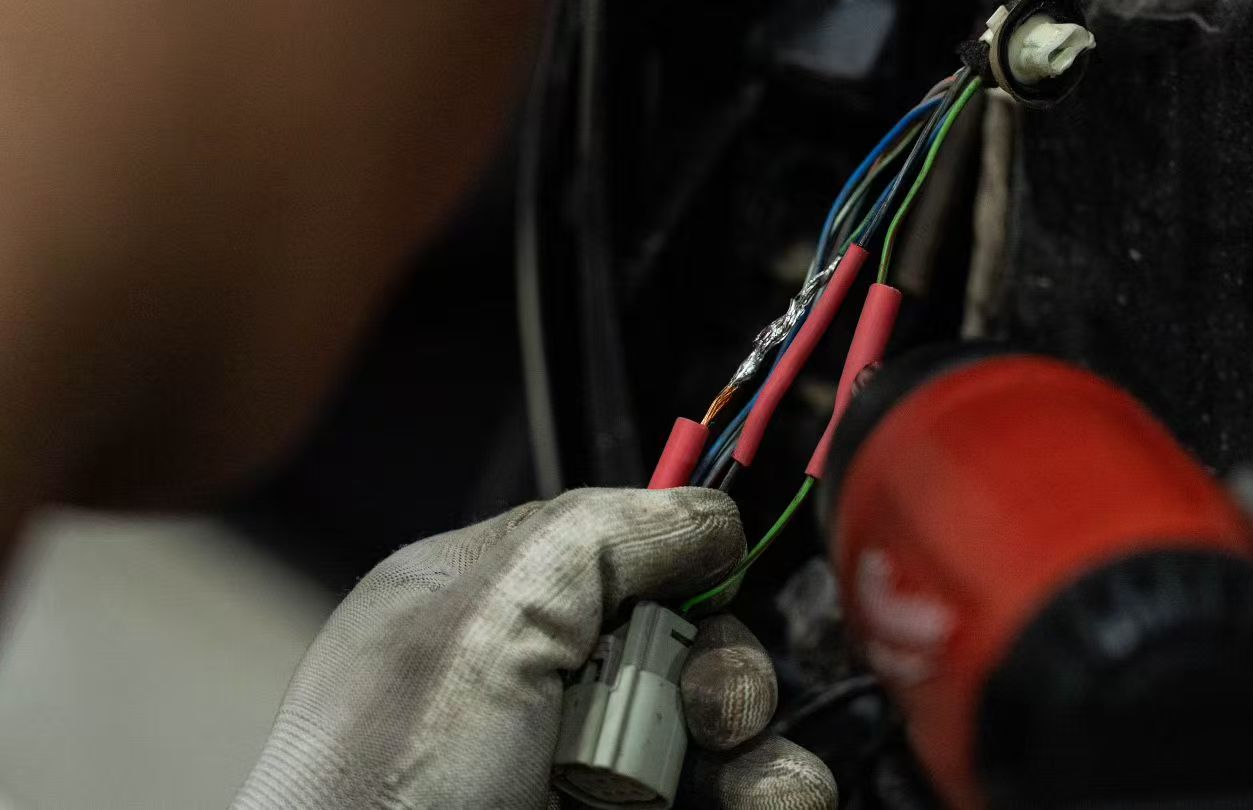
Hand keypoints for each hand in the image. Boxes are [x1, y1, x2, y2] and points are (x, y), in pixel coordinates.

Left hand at [235, 487, 836, 808]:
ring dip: (758, 743)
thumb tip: (712, 516)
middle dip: (722, 663)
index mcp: (495, 608)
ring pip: (734, 732)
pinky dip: (777, 797)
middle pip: (694, 638)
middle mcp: (549, 688)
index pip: (621, 549)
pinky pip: (750, 797)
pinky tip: (761, 805)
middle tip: (703, 709)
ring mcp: (596, 773)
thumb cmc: (389, 782)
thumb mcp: (489, 618)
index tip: (718, 574)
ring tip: (727, 766)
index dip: (683, 558)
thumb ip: (604, 537)